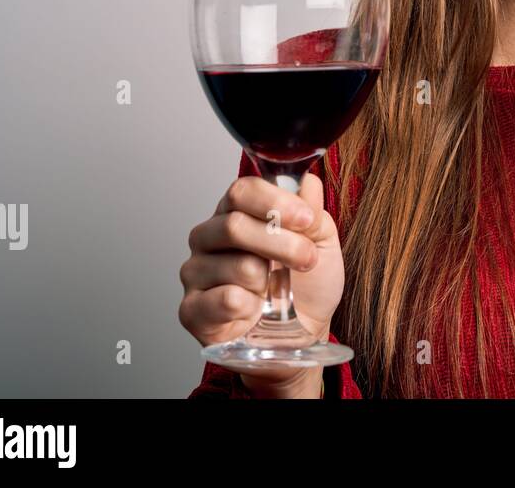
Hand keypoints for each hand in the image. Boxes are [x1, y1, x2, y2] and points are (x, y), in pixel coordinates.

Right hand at [178, 170, 343, 394]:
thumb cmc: (307, 285)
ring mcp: (196, 272)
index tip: (306, 220)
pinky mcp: (191, 309)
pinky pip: (224, 299)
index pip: (242, 191)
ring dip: (272, 281)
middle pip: (234, 225)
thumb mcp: (322, 244)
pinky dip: (251, 306)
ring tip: (277, 291)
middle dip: (282, 244)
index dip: (275, 202)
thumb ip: (313, 213)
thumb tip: (308, 182)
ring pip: (237, 265)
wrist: (304, 333)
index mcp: (236, 212)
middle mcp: (209, 238)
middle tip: (306, 259)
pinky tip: (255, 309)